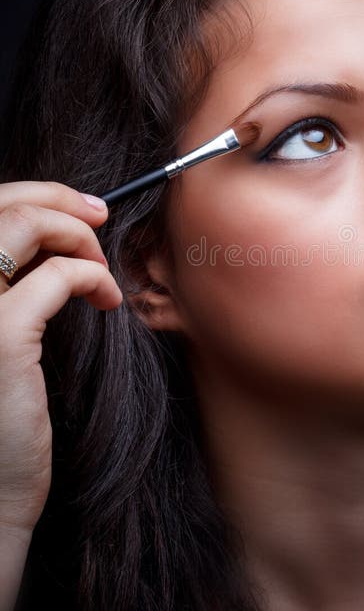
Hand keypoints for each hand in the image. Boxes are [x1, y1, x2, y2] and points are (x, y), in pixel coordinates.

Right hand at [0, 181, 121, 537]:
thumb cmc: (3, 415)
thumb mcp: (3, 336)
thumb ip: (12, 286)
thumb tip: (55, 238)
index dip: (35, 195)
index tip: (80, 208)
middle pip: (0, 205)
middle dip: (58, 199)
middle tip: (100, 215)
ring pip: (23, 226)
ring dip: (76, 233)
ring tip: (100, 263)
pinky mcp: (0, 335)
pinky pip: (58, 276)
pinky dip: (92, 275)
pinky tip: (107, 299)